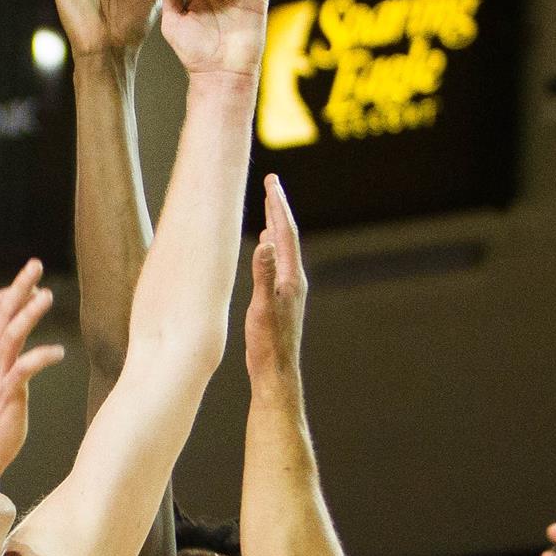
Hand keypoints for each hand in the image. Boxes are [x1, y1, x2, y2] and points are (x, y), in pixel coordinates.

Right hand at [0, 260, 64, 480]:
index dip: (7, 295)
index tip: (27, 276)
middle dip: (17, 289)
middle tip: (35, 266)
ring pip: (8, 337)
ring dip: (27, 314)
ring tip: (47, 295)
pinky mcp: (8, 395)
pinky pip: (22, 370)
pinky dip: (40, 357)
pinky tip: (59, 352)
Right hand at [244, 174, 305, 381]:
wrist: (276, 373)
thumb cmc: (268, 344)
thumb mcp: (262, 308)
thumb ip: (262, 275)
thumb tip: (266, 242)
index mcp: (291, 278)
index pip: (285, 232)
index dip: (277, 206)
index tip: (271, 182)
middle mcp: (294, 279)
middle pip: (287, 235)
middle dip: (278, 208)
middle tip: (271, 184)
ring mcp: (289, 289)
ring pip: (283, 248)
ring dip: (276, 224)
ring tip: (269, 206)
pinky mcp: (282, 298)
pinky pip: (278, 262)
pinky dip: (273, 246)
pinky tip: (267, 245)